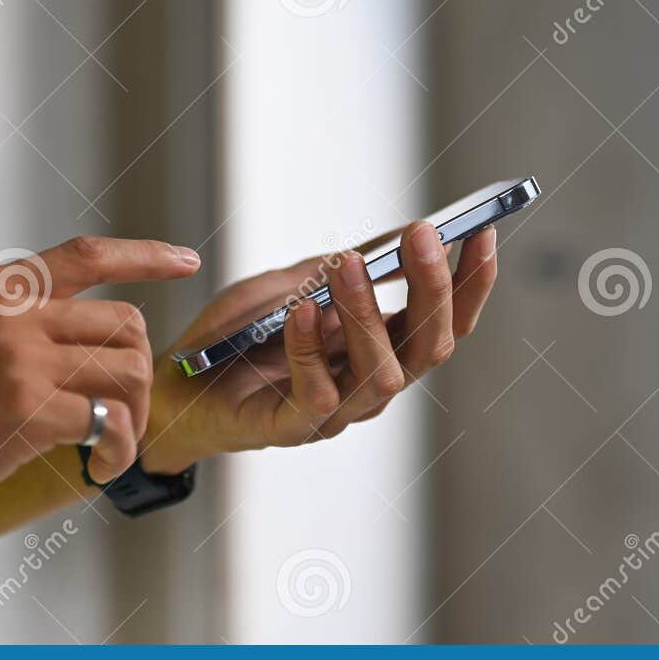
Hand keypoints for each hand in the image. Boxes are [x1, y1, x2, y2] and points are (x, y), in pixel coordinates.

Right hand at [0, 236, 199, 552]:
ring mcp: (21, 358)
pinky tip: (94, 468)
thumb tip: (67, 348)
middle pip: (124, 322)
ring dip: (132, 416)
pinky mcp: (26, 410)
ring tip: (108, 446)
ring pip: (127, 371)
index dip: (146, 255)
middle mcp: (13, 313)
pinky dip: (115, 451)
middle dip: (135, 372)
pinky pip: (108, 421)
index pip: (87, 255)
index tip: (184, 260)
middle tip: (119, 413)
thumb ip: (7, 329)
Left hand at [140, 222, 497, 474]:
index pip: (445, 321)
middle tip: (423, 237)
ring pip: (382, 373)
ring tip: (345, 265)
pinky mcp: (291, 428)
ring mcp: (335, 411)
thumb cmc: (236, 337)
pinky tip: (304, 310)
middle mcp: (369, 384)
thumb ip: (348, 266)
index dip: (471, 282)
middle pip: (429, 347)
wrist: (174, 384)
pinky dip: (311, 348)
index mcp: (380, 349)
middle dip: (432, 289)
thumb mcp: (293, 284)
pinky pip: (316, 393)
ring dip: (368, 313)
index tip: (484, 233)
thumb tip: (404, 231)